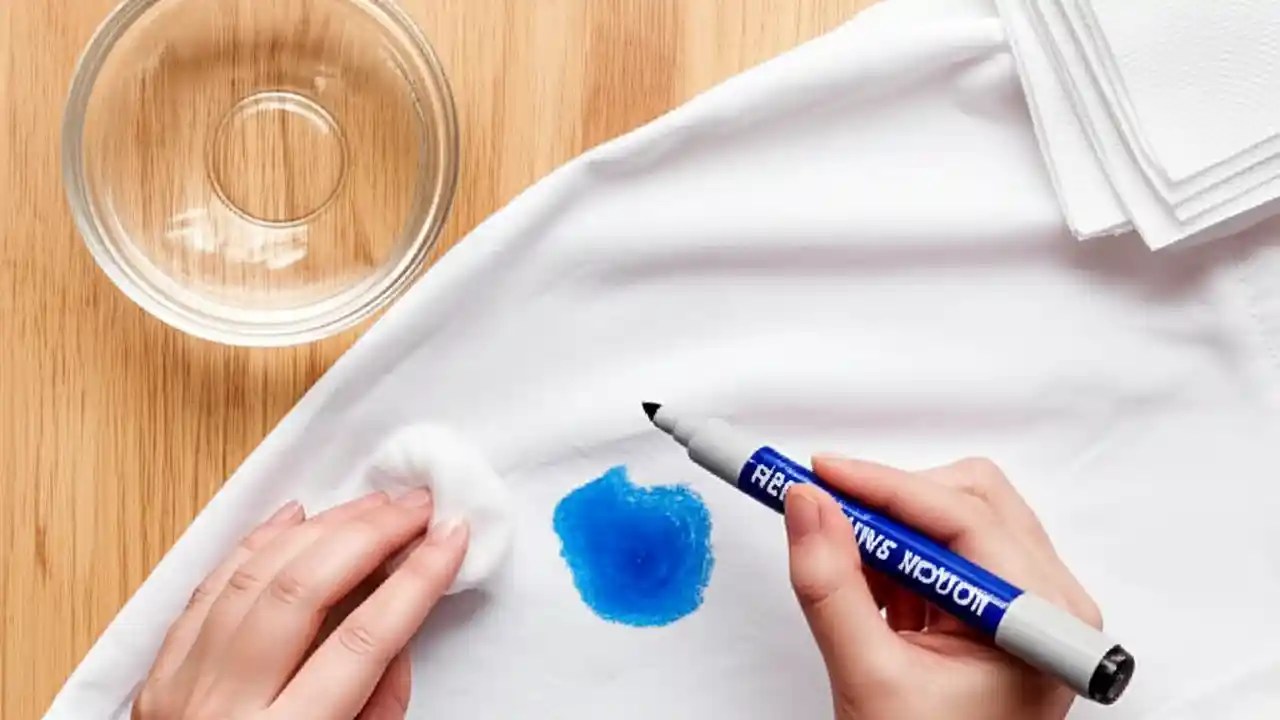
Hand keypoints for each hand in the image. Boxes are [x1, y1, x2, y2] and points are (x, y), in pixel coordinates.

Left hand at [133, 489, 468, 719]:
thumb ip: (380, 702)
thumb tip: (398, 621)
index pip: (363, 642)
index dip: (414, 580)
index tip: (451, 539)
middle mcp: (226, 710)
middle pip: (302, 593)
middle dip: (369, 536)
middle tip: (415, 507)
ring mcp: (182, 689)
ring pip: (253, 578)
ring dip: (321, 528)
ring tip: (371, 505)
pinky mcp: (159, 677)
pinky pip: (208, 588)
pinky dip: (254, 545)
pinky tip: (297, 516)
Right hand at [786, 456, 1101, 719]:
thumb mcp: (868, 679)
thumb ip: (832, 585)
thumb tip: (806, 506)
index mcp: (1040, 622)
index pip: (963, 517)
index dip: (882, 486)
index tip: (817, 472)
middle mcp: (1046, 605)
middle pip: (969, 500)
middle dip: (889, 501)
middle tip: (822, 509)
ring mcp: (1021, 608)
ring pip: (954, 517)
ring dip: (890, 528)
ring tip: (844, 561)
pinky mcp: (989, 614)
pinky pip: (942, 553)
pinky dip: (893, 556)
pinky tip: (865, 585)